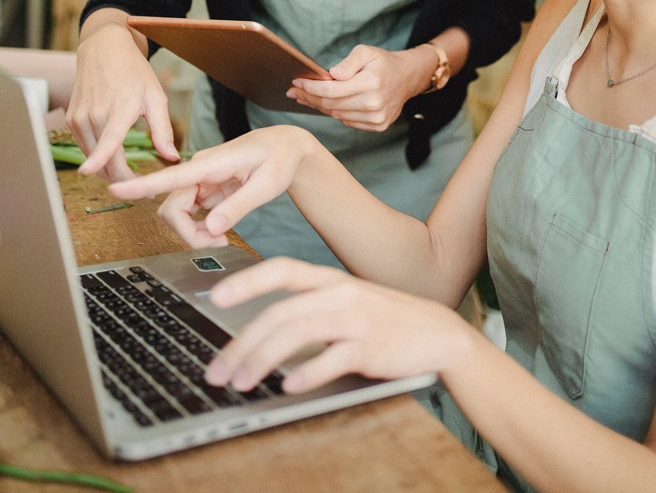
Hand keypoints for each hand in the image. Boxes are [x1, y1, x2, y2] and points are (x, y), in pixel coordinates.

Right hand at [68, 19, 177, 180]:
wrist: (103, 49)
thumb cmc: (133, 72)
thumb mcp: (155, 97)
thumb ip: (163, 130)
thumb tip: (172, 157)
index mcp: (119, 109)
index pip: (106, 139)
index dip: (97, 159)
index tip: (87, 173)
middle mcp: (94, 114)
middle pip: (104, 161)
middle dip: (123, 178)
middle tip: (143, 182)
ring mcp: (79, 117)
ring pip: (93, 159)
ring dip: (109, 170)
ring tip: (130, 169)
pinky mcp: (71, 120)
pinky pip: (85, 148)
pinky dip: (98, 157)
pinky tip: (112, 153)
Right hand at [108, 127, 311, 245]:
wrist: (284, 146)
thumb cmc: (278, 159)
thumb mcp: (266, 185)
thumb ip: (238, 206)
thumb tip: (212, 226)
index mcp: (211, 164)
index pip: (170, 177)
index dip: (141, 186)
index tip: (114, 189)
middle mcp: (198, 170)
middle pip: (171, 207)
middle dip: (188, 233)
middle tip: (220, 243)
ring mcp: (199, 180)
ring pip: (178, 214)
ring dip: (195, 232)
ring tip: (223, 237)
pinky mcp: (204, 188)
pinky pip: (191, 214)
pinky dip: (202, 229)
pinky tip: (221, 230)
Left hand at [195, 257, 474, 394]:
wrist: (439, 334)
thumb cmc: (384, 320)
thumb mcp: (344, 302)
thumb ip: (306, 308)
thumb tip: (259, 332)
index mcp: (328, 279)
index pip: (280, 270)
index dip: (246, 280)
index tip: (216, 296)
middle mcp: (338, 294)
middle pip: (278, 313)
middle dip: (241, 343)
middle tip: (218, 370)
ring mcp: (356, 318)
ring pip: (297, 332)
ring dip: (263, 359)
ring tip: (242, 382)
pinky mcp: (372, 347)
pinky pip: (333, 358)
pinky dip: (307, 371)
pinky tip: (287, 385)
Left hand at [287, 44, 431, 131]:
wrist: (407, 78)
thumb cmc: (382, 62)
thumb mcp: (366, 52)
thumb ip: (348, 63)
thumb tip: (332, 74)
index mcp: (370, 83)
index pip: (331, 90)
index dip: (310, 87)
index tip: (296, 82)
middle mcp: (374, 104)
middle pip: (331, 105)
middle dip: (309, 97)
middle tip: (294, 91)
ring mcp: (377, 118)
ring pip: (337, 115)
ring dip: (318, 106)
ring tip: (304, 97)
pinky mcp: (378, 125)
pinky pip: (347, 121)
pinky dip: (334, 113)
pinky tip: (324, 105)